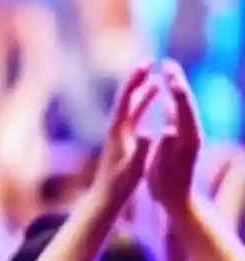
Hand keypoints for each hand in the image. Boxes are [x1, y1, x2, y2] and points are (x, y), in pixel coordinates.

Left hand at [93, 63, 158, 206]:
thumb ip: (143, 149)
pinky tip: (151, 102)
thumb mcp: (134, 168)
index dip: (135, 80)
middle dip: (137, 80)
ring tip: (155, 78)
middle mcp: (114, 129)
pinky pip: (133, 117)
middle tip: (150, 62)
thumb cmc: (120, 186)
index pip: (125, 99)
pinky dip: (142, 105)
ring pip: (130, 107)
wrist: (105, 198)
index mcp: (117, 132)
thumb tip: (149, 130)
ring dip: (142, 91)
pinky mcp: (121, 140)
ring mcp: (117, 134)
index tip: (146, 64)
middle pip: (125, 98)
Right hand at [148, 60, 202, 212]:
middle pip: (186, 103)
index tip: (171, 75)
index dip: (178, 92)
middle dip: (178, 82)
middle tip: (169, 62)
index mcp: (186, 140)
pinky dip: (172, 99)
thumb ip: (166, 148)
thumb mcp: (164, 169)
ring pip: (182, 105)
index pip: (184, 110)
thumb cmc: (166, 187)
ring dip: (175, 86)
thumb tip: (167, 129)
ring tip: (167, 69)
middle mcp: (191, 134)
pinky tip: (165, 91)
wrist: (178, 201)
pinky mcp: (181, 137)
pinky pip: (176, 113)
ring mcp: (187, 135)